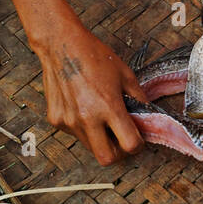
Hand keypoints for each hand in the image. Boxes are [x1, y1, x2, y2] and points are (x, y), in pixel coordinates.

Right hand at [35, 16, 150, 165]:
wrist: (61, 45)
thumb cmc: (94, 56)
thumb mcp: (125, 74)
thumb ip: (138, 99)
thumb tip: (147, 116)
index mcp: (108, 107)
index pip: (129, 145)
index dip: (138, 144)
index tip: (138, 137)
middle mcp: (87, 119)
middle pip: (107, 158)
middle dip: (118, 152)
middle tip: (121, 138)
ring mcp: (69, 122)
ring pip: (90, 147)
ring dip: (100, 140)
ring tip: (101, 117)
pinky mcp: (56, 120)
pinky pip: (75, 134)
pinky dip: (84, 128)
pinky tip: (84, 108)